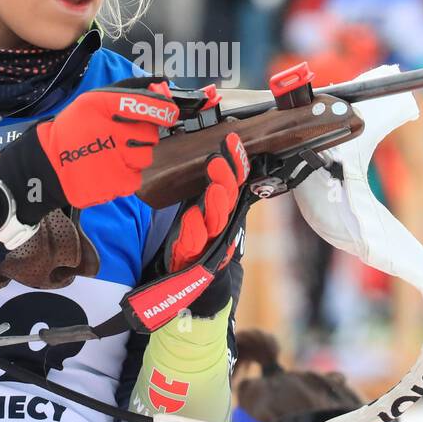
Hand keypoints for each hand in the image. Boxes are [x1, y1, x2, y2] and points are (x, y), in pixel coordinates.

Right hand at [0, 78, 178, 219]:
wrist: (48, 164)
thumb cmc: (74, 129)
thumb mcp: (93, 101)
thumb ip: (129, 91)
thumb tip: (161, 83)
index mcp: (104, 106)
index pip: (147, 104)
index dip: (163, 109)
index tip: (170, 113)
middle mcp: (112, 130)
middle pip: (150, 134)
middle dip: (142, 135)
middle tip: (121, 137)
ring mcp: (116, 158)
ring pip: (145, 156)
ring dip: (133, 156)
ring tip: (111, 154)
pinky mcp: (118, 183)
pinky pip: (136, 176)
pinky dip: (126, 174)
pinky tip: (108, 169)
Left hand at [164, 130, 248, 273]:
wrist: (187, 280)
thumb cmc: (193, 240)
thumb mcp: (199, 210)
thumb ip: (210, 189)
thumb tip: (218, 157)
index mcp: (220, 210)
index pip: (232, 183)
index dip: (235, 163)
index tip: (231, 141)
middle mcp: (218, 225)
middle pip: (227, 201)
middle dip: (226, 180)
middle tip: (219, 161)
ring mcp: (206, 242)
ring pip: (215, 222)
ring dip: (216, 205)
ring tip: (216, 188)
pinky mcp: (191, 258)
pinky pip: (194, 243)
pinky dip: (194, 230)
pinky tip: (193, 217)